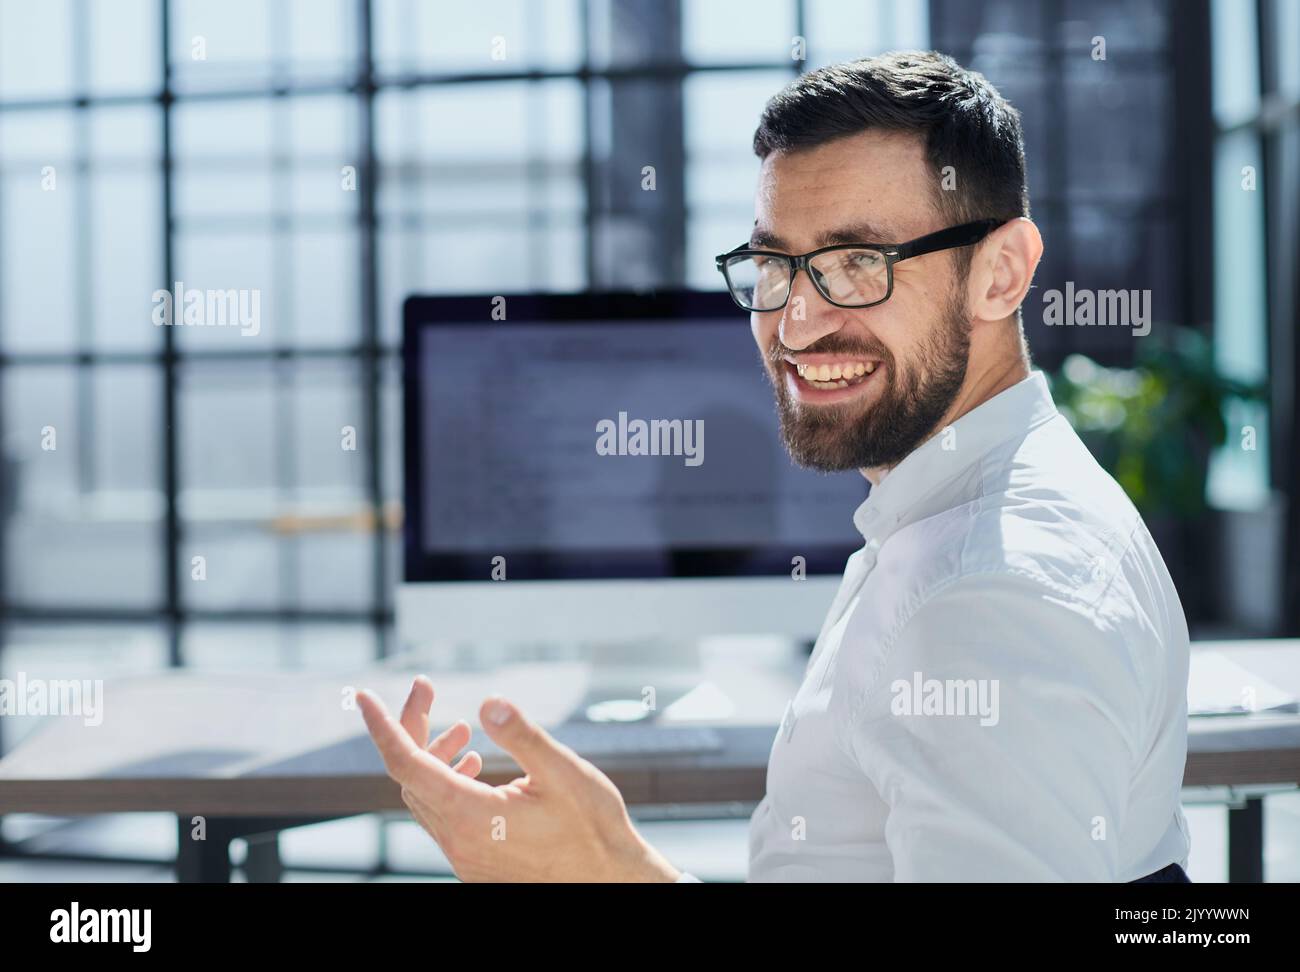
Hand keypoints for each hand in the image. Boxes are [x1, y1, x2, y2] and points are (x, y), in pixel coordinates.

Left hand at [357, 676, 680, 882]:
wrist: (611, 881)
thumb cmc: (594, 828)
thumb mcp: (564, 772)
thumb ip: (521, 736)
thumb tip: (486, 702)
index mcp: (471, 816)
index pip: (406, 765)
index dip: (383, 727)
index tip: (363, 698)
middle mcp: (458, 841)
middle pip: (411, 776)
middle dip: (412, 728)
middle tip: (427, 689)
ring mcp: (465, 856)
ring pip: (425, 798)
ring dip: (432, 757)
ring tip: (461, 730)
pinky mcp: (477, 862)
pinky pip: (443, 818)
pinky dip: (447, 784)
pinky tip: (475, 767)